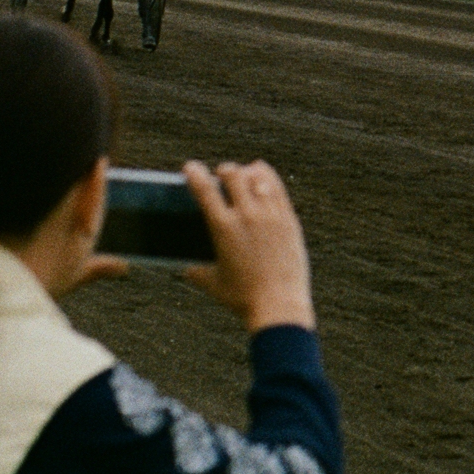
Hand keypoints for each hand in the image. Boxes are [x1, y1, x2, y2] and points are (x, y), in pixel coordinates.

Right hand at [179, 160, 314, 334]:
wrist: (279, 305)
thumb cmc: (242, 298)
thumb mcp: (213, 283)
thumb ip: (196, 271)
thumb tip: (184, 267)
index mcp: (223, 227)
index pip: (204, 189)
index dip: (195, 173)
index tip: (190, 168)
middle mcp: (247, 215)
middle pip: (233, 174)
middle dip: (224, 170)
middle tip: (221, 174)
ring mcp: (270, 215)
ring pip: (257, 177)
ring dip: (246, 172)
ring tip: (244, 176)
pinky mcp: (289, 220)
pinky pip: (277, 188)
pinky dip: (267, 177)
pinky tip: (262, 177)